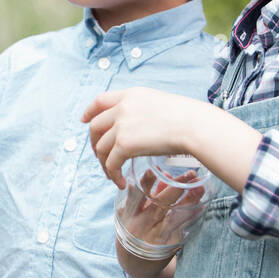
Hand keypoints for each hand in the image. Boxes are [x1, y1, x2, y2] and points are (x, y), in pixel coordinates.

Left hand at [81, 87, 207, 187]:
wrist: (194, 126)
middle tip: (100, 155)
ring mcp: (122, 126)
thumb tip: (135, 125)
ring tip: (113, 174)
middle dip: (94, 143)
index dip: (89, 111)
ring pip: (101, 148)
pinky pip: (111, 163)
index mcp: (131, 95)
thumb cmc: (186, 118)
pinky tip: (121, 182)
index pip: (100, 100)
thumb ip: (141, 110)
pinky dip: (113, 175)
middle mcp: (122, 108)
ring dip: (104, 163)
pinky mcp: (125, 144)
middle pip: (95, 126)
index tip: (84, 120)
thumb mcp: (159, 103)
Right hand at [115, 166, 205, 249]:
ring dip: (189, 201)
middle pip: (159, 204)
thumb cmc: (134, 232)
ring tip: (201, 188)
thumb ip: (149, 194)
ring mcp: (155, 236)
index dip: (146, 182)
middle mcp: (141, 226)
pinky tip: (201, 207)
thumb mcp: (133, 214)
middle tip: (190, 174)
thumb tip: (165, 174)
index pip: (136, 195)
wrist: (136, 264)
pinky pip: (182, 228)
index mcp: (128, 216)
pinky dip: (192, 216)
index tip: (158, 169)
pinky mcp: (168, 245)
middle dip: (176, 187)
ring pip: (174, 216)